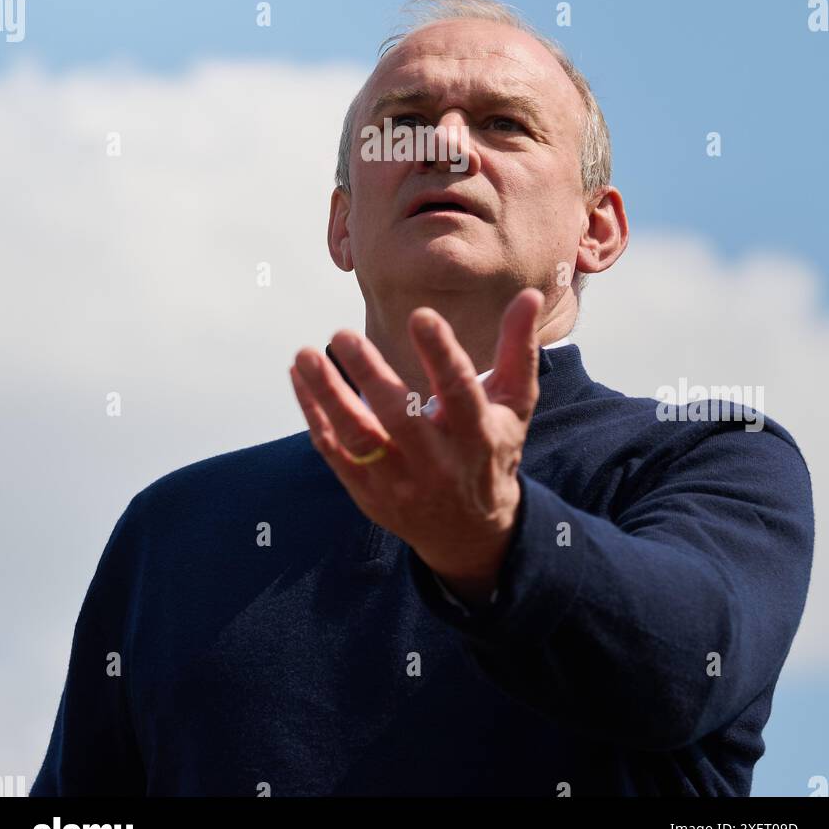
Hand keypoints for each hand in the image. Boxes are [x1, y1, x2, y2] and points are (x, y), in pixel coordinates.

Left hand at [289, 287, 544, 593]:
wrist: (470, 532)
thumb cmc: (493, 450)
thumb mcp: (514, 404)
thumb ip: (518, 349)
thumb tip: (530, 296)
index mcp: (478, 436)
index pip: (459, 392)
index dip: (441, 354)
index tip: (420, 316)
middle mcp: (437, 463)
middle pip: (399, 419)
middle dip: (370, 377)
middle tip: (343, 334)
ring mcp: (398, 481)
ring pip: (357, 438)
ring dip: (328, 396)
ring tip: (305, 356)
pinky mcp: (367, 491)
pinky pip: (333, 451)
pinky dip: (313, 414)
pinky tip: (299, 376)